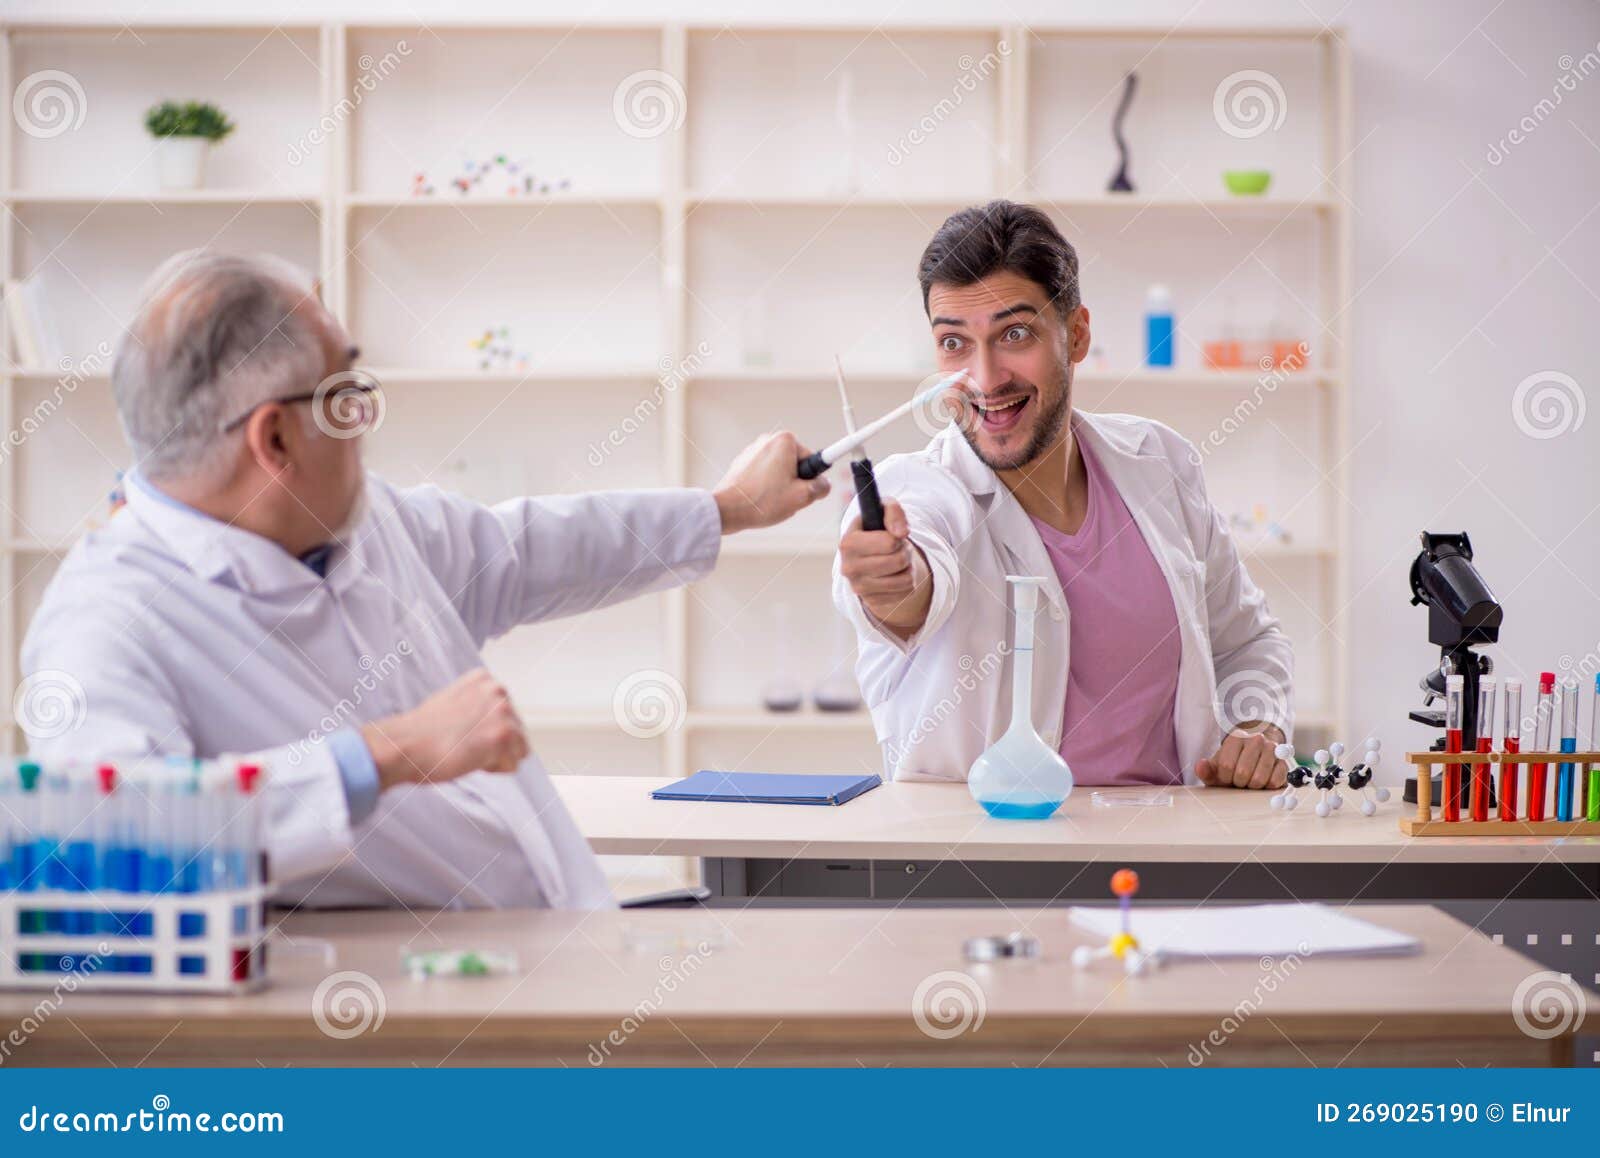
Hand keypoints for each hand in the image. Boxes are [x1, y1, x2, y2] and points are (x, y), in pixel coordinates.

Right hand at [361, 668, 529, 790]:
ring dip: (495, 758)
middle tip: (462, 744)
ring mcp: (502, 712)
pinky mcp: (503, 735)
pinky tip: (470, 759)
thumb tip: (491, 720)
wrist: (405, 745)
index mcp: (485, 680)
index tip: (461, 731)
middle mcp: (498, 691)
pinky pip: (512, 765)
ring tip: (467, 751)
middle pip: (518, 732)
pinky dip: (493, 770)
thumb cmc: (422, 732)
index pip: (507, 715)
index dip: (486, 731)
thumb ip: (477, 706)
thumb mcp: (453, 703)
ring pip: (518, 750)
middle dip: (494, 745)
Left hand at [713, 431, 830, 533]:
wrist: (727, 509)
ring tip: (772, 500)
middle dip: (797, 482)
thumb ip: (821, 488)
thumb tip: (824, 484)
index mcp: (785, 442)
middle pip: (797, 464)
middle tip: (789, 497)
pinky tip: (761, 499)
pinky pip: (765, 474)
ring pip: (781, 470)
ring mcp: (754, 450)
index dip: (819, 474)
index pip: (815, 458)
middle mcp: (768, 440)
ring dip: (781, 485)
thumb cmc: (760, 501)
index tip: (828, 472)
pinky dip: (766, 486)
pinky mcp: (744, 462)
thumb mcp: (802, 497)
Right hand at [838, 498, 931, 636]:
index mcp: (848, 543)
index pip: (890, 542)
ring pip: (905, 579)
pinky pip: (906, 592)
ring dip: (908, 567)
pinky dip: (907, 582)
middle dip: (905, 551)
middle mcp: (849, 568)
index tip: (893, 535)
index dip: (898, 537)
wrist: (867, 554)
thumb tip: (901, 533)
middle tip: (899, 548)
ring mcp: (859, 588)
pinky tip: (895, 575)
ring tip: (897, 561)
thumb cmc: (876, 529)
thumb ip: (893, 511)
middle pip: (899, 561)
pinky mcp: (872, 601)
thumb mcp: (882, 510)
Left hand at [1195, 722, 1287, 788]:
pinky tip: (1263, 781)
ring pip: (1258, 779)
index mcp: (1236, 737)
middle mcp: (1256, 739)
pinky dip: (1266, 787)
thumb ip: (1206, 769)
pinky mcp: (1285, 762)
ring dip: (1252, 786)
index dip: (1224, 777)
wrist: (1257, 755)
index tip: (1227, 776)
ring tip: (1250, 779)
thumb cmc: (1234, 764)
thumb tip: (1200, 765)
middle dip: (1238, 783)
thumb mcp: (1217, 766)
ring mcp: (1273, 749)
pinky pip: (1274, 782)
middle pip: (1242, 773)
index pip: (1226, 765)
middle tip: (1239, 780)